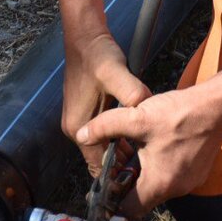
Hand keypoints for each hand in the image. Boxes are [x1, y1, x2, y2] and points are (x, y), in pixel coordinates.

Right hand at [61, 31, 151, 174]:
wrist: (86, 38)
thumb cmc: (99, 56)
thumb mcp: (117, 75)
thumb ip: (132, 93)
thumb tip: (146, 108)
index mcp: (79, 126)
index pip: (96, 164)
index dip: (115, 175)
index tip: (135, 182)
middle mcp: (75, 126)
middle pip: (99, 157)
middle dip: (119, 165)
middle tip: (146, 171)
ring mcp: (79, 118)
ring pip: (101, 146)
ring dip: (119, 152)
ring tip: (144, 158)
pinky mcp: (86, 110)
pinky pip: (102, 134)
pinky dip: (115, 139)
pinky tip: (134, 139)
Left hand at [76, 85, 221, 217]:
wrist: (218, 104)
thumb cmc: (180, 113)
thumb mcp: (138, 117)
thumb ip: (106, 127)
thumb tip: (81, 134)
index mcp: (159, 183)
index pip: (129, 209)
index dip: (112, 203)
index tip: (102, 191)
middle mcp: (176, 190)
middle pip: (142, 198)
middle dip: (126, 184)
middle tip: (116, 164)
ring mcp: (190, 182)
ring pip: (157, 187)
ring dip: (143, 175)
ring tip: (134, 151)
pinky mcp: (198, 171)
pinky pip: (172, 177)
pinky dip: (160, 168)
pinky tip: (156, 146)